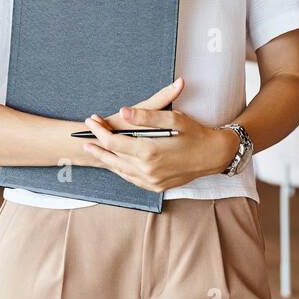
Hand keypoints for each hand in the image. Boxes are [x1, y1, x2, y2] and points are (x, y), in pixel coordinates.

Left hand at [78, 77, 239, 191]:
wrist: (214, 156)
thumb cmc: (195, 133)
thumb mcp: (172, 119)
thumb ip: (145, 116)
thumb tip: (123, 112)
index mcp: (149, 152)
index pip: (113, 142)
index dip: (99, 131)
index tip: (90, 120)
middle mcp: (148, 170)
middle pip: (113, 157)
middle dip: (97, 144)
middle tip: (84, 135)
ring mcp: (152, 181)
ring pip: (120, 170)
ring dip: (105, 158)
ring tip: (92, 148)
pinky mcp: (156, 186)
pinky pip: (131, 179)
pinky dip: (120, 170)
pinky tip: (115, 162)